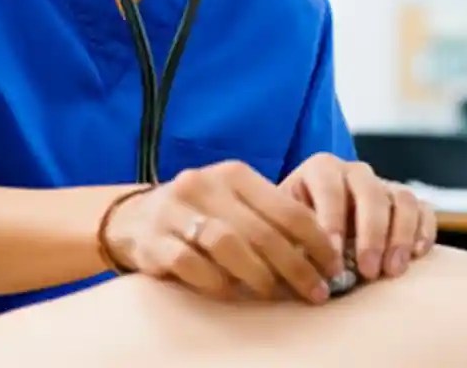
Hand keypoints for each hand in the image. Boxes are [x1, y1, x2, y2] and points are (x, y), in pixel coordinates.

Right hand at [102, 160, 344, 303]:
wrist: (132, 218)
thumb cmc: (199, 215)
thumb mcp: (234, 204)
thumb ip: (270, 220)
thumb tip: (323, 257)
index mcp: (233, 174)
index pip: (286, 207)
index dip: (317, 241)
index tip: (334, 268)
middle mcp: (203, 185)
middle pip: (261, 230)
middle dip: (295, 267)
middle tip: (315, 293)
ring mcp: (175, 212)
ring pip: (228, 244)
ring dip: (257, 275)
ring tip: (272, 293)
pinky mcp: (154, 241)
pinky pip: (192, 265)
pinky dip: (216, 282)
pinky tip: (229, 292)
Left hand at [279, 153, 436, 280]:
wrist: (312, 225)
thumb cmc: (295, 228)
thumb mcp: (285, 227)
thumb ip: (293, 239)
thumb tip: (303, 265)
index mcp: (320, 169)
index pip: (330, 189)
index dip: (333, 223)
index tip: (334, 259)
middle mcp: (354, 172)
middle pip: (371, 193)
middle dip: (371, 234)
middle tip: (367, 271)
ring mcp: (384, 185)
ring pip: (402, 200)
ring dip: (399, 236)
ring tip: (391, 271)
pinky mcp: (405, 202)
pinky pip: (423, 210)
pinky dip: (424, 231)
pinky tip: (415, 255)